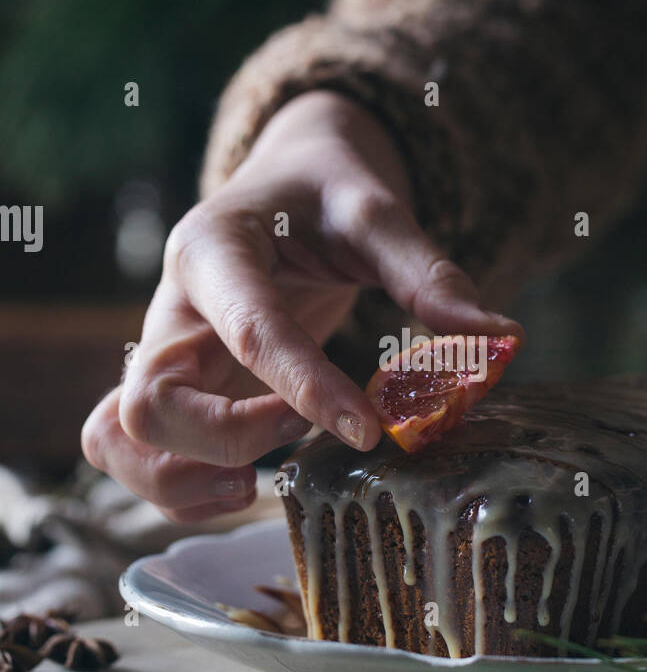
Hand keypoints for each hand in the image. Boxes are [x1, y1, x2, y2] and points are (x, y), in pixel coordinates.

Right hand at [82, 90, 521, 519]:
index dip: (307, 389)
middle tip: (303, 435)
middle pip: (151, 400)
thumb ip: (429, 272)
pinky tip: (238, 488)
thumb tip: (501, 337)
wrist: (287, 183)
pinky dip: (169, 486)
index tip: (370, 431)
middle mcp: (171, 307)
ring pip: (120, 435)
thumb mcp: (377, 211)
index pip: (250, 329)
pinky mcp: (174, 389)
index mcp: (215, 247)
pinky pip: (129, 449)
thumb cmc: (326, 193)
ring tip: (259, 485)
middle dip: (230, 437)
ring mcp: (162, 354)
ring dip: (182, 477)